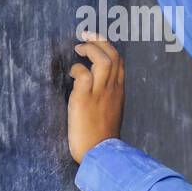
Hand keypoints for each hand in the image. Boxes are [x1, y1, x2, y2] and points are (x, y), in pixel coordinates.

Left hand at [68, 30, 124, 163]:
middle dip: (99, 40)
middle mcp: (112, 89)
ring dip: (90, 49)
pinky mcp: (85, 99)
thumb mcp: (111, 112)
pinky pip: (84, 74)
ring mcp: (100, 93)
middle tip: (84, 37)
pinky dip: (78, 69)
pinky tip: (72, 74)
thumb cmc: (102, 137)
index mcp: (119, 91)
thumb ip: (107, 97)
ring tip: (79, 48)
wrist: (101, 154)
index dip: (108, 47)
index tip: (96, 43)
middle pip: (113, 55)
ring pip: (103, 59)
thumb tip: (95, 86)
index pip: (119, 61)